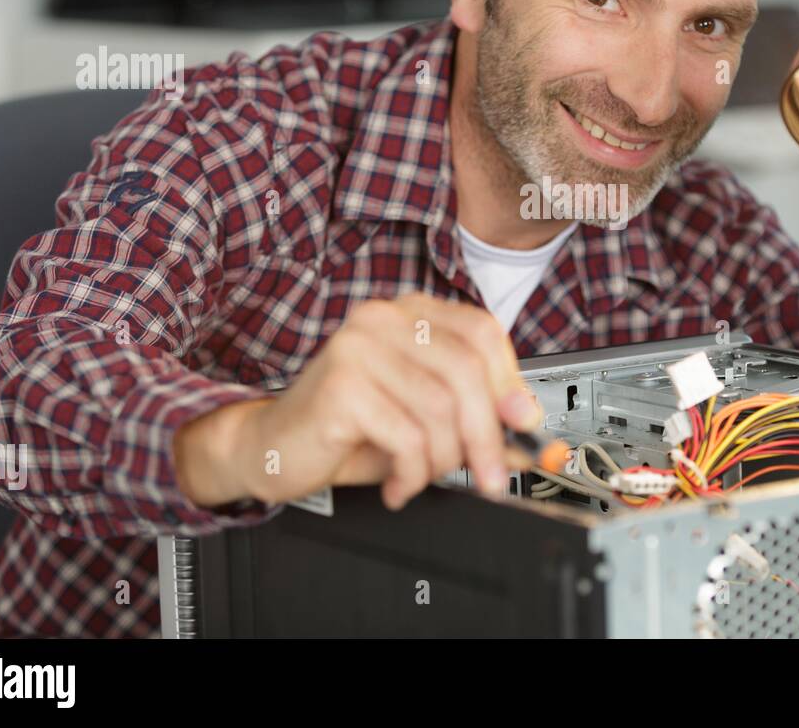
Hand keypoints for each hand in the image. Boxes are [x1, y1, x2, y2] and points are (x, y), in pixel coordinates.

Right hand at [174, 293, 539, 510]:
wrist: (271, 447)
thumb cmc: (348, 428)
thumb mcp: (423, 417)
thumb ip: (474, 412)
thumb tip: (527, 425)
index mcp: (410, 313)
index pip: (482, 332)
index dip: (509, 380)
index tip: (524, 424)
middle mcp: (383, 319)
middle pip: (467, 370)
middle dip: (487, 434)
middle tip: (491, 476)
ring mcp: (358, 347)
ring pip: (440, 408)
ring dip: (443, 459)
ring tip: (424, 476)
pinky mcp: (341, 387)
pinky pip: (407, 436)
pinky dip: (413, 473)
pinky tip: (397, 484)